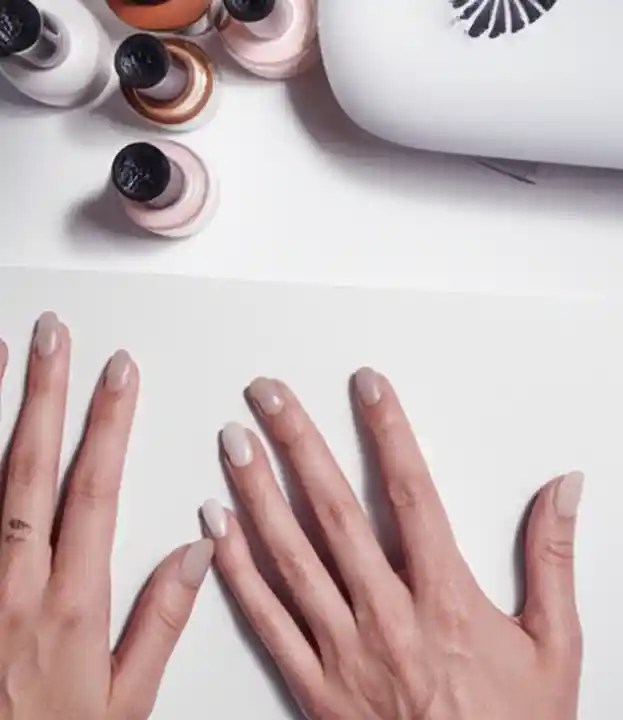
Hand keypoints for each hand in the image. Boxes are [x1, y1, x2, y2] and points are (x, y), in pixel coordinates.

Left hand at [0, 313, 211, 719]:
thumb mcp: (123, 701)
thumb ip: (160, 622)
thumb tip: (198, 549)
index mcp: (68, 604)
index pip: (93, 491)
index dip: (108, 425)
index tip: (119, 373)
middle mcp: (11, 586)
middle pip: (29, 468)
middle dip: (46, 393)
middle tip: (52, 335)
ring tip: (1, 354)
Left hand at [202, 369, 583, 718]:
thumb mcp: (556, 645)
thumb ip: (554, 558)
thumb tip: (564, 490)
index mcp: (447, 601)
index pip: (413, 494)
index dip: (388, 432)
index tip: (368, 388)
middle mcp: (388, 619)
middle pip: (337, 512)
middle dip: (300, 444)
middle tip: (271, 396)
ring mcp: (344, 654)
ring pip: (291, 558)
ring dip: (258, 494)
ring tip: (235, 444)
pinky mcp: (315, 689)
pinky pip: (267, 621)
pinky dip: (237, 572)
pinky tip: (218, 532)